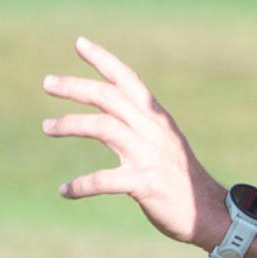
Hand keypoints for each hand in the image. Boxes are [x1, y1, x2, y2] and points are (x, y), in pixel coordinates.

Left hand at [43, 36, 228, 250]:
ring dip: (70, 124)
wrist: (209, 213)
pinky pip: (105, 180)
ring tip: (47, 126)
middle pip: (109, 97)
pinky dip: (81, 185)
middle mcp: (153, 131)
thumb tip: (107, 115)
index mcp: (157, 119)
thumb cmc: (181, 180)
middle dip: (76, 86)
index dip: (104, 60)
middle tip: (47, 82)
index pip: (128, 80)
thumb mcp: (164, 143)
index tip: (80, 43)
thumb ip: (138, 126)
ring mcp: (150, 156)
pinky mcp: (146, 184)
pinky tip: (64, 191)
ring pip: (104, 127)